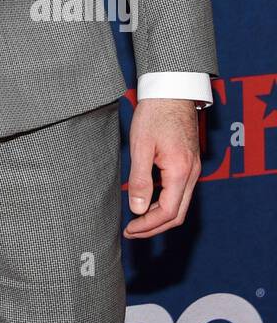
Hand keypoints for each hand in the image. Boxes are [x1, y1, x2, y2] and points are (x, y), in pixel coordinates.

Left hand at [123, 98, 201, 237]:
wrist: (171, 90)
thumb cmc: (155, 114)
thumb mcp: (141, 146)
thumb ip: (140, 180)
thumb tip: (137, 209)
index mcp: (180, 171)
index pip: (168, 213)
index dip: (148, 226)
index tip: (130, 229)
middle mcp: (191, 173)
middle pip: (177, 214)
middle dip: (154, 227)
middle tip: (132, 231)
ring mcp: (192, 168)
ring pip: (179, 204)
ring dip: (158, 216)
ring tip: (136, 219)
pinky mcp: (188, 162)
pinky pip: (179, 191)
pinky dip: (164, 202)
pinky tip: (147, 200)